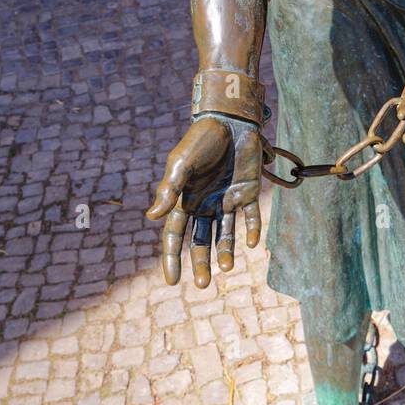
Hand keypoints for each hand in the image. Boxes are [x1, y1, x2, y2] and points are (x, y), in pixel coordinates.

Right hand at [146, 116, 263, 288]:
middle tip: (203, 284)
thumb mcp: (181, 163)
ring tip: (227, 269)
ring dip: (225, 252)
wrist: (230, 120)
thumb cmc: (201, 139)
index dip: (171, 258)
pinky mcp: (248, 192)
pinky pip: (251, 217)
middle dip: (200, 263)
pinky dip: (252, 230)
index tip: (172, 281)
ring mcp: (227, 199)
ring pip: (224, 234)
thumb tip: (152, 217)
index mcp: (184, 199)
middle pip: (199, 240)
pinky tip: (253, 244)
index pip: (175, 234)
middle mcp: (204, 203)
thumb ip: (169, 190)